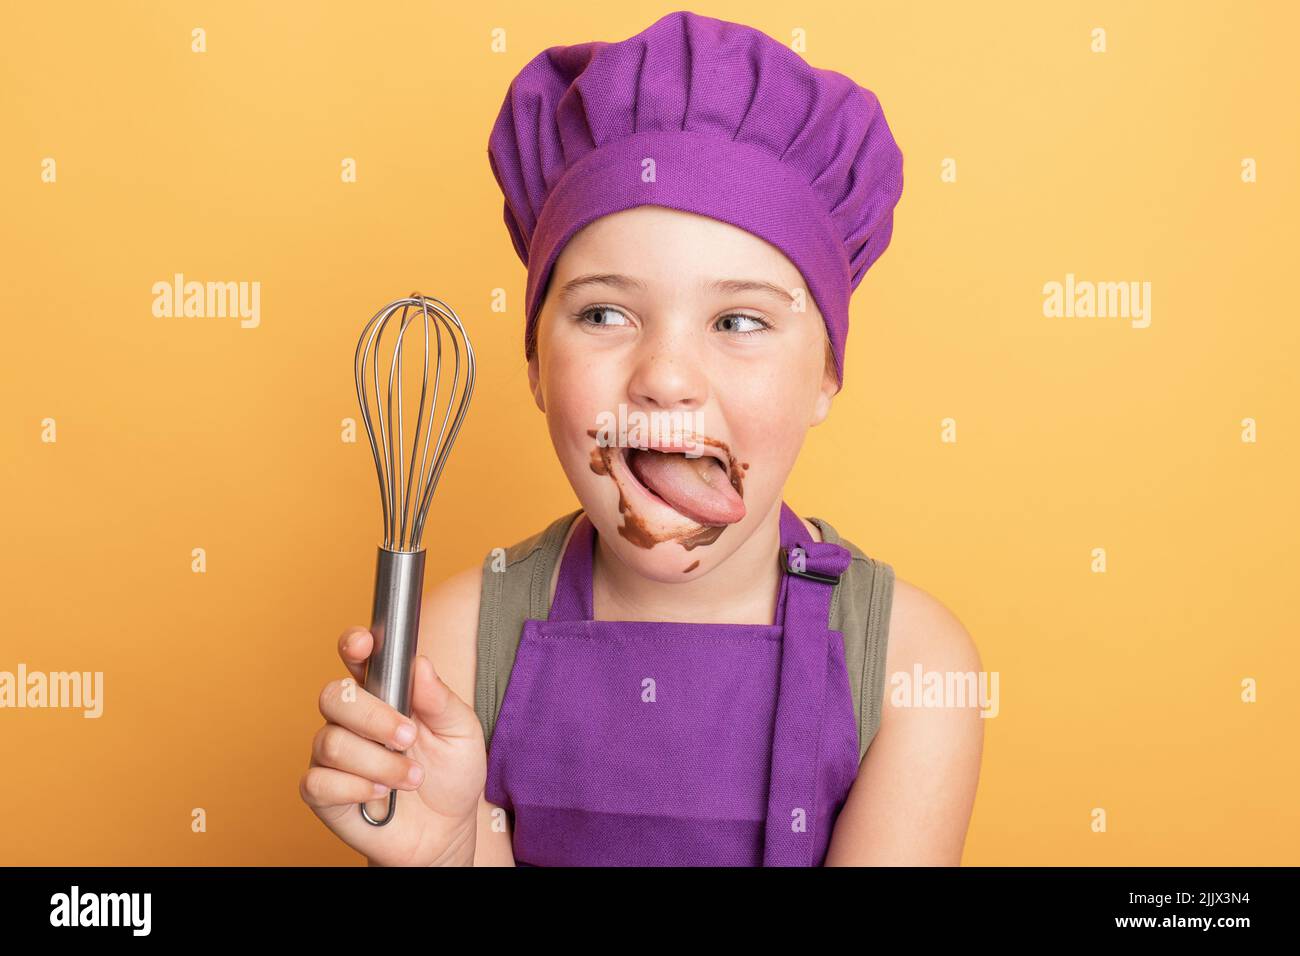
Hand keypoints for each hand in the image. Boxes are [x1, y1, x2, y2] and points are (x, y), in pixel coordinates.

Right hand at [300, 626, 487, 865]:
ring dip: (379, 764)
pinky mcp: (322, 792)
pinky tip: (382, 796)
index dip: (353, 645)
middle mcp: (352, 719)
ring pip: (332, 742)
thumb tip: (421, 664)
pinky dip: (356, 789)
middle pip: (334, 696)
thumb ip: (440, 699)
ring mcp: (333, 755)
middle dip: (373, 717)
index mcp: (385, 693)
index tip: (363, 645)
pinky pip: (318, 781)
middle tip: (408, 738)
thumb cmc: (451, 775)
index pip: (357, 657)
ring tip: (411, 779)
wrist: (444, 832)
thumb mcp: (461, 733)